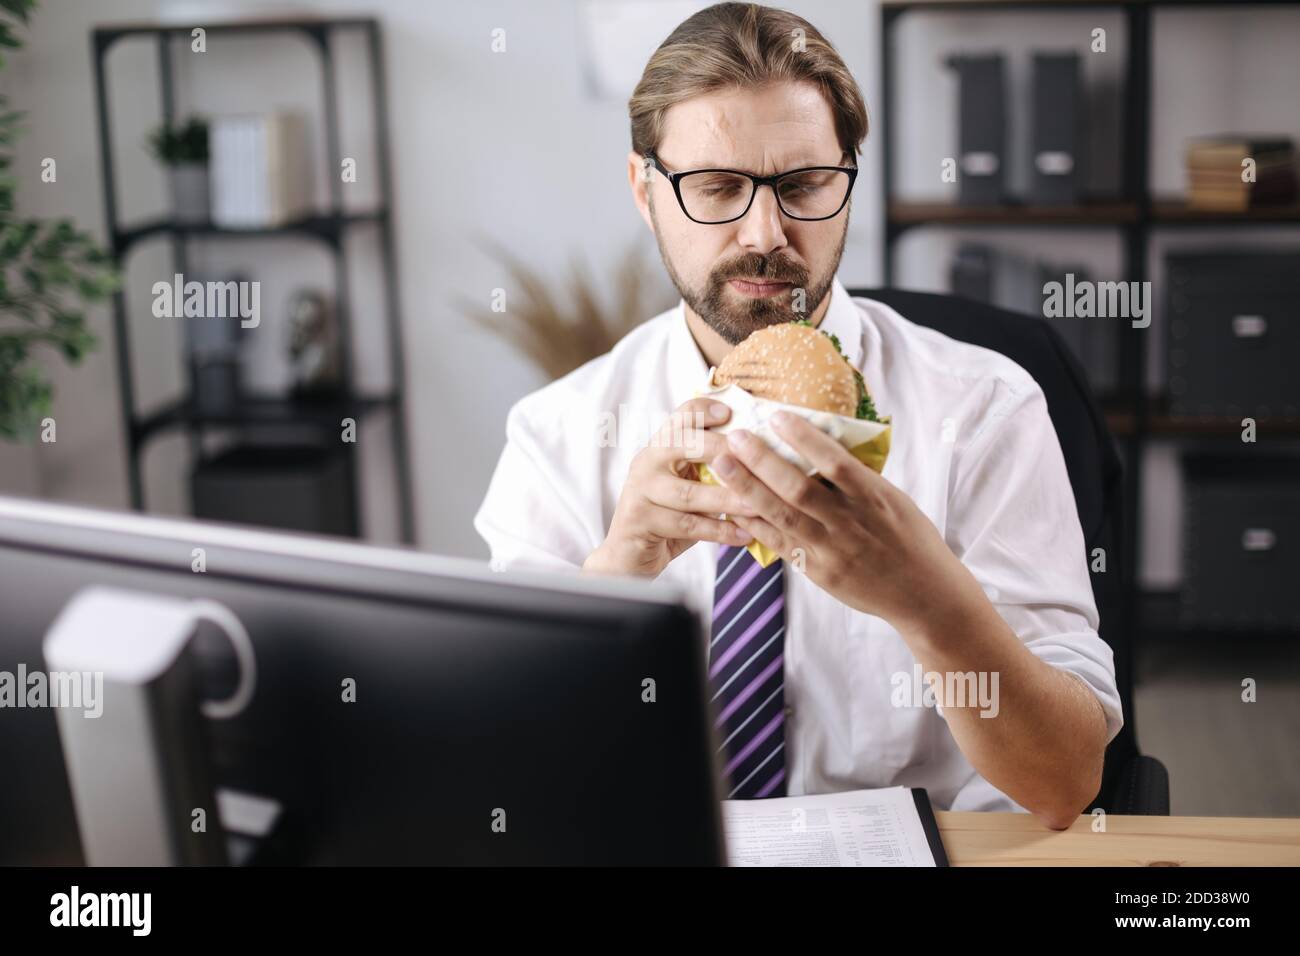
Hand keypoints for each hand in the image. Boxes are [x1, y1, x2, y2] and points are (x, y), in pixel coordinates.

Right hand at [582, 398, 757, 577]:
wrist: (630, 556)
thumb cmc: (671, 517)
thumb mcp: (691, 487)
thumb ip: (713, 470)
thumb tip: (760, 458)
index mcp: (661, 445)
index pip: (682, 416)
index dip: (705, 411)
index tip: (731, 413)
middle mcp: (647, 461)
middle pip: (686, 444)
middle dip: (726, 451)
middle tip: (758, 461)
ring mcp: (640, 490)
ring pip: (689, 492)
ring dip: (728, 499)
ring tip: (759, 506)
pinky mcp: (639, 519)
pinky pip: (686, 525)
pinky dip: (719, 531)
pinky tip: (744, 535)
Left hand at [710, 410, 987, 637]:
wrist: (924, 595)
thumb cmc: (911, 538)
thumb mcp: (894, 500)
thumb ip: (859, 479)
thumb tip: (821, 445)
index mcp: (874, 498)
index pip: (835, 463)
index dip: (803, 439)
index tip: (776, 416)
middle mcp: (850, 523)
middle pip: (798, 488)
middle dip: (762, 461)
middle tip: (734, 437)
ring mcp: (832, 550)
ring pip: (781, 516)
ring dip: (747, 489)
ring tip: (722, 464)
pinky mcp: (818, 572)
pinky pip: (780, 544)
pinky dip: (754, 524)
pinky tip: (731, 506)